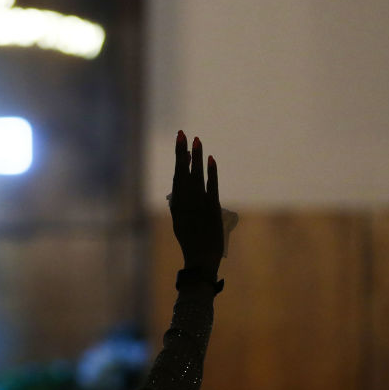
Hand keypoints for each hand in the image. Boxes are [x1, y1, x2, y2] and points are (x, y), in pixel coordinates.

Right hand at [170, 130, 221, 273]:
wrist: (200, 256)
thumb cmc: (191, 239)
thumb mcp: (181, 220)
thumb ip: (180, 202)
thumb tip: (181, 185)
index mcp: (177, 202)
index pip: (178, 174)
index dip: (180, 157)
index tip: (181, 142)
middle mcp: (185, 200)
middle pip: (183, 170)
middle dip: (182, 151)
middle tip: (182, 133)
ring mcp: (198, 202)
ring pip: (196, 174)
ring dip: (196, 156)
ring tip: (196, 139)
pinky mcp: (211, 206)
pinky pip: (211, 185)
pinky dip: (211, 172)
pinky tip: (210, 158)